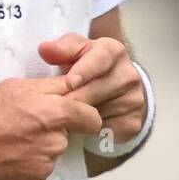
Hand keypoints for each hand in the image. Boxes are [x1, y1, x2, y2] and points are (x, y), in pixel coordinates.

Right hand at [0, 74, 102, 179]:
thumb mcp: (16, 87)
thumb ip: (53, 87)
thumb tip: (78, 84)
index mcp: (54, 114)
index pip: (91, 118)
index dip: (83, 115)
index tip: (73, 115)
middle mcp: (55, 143)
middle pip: (68, 135)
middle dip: (52, 130)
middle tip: (23, 125)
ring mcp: (44, 167)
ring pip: (52, 154)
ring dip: (38, 148)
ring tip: (10, 142)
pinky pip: (39, 173)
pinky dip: (27, 167)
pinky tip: (7, 158)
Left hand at [37, 32, 146, 150]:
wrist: (114, 91)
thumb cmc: (87, 68)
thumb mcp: (74, 52)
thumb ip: (61, 48)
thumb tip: (45, 49)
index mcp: (114, 51)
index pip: (101, 57)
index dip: (85, 70)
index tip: (70, 82)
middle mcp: (129, 74)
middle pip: (97, 89)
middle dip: (73, 98)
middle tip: (53, 106)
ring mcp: (133, 100)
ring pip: (100, 112)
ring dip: (79, 117)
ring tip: (64, 116)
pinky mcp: (133, 122)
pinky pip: (105, 130)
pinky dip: (89, 131)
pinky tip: (79, 128)